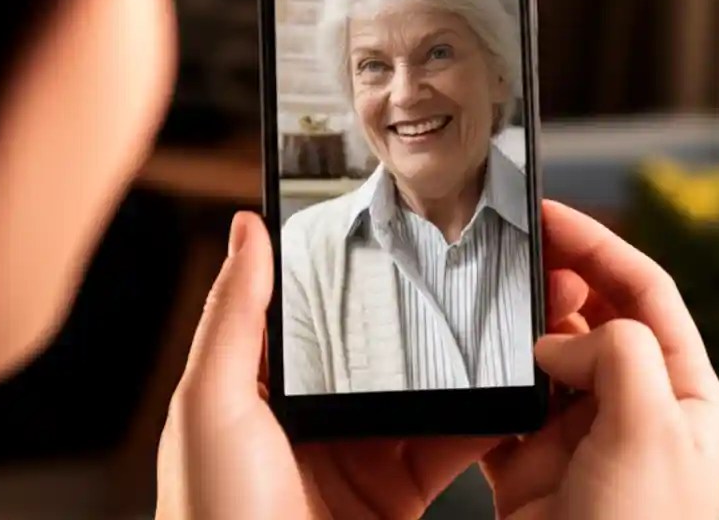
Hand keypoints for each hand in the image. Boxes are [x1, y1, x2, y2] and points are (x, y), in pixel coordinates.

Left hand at [156, 211, 590, 518]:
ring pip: (430, 395)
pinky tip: (507, 398)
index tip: (404, 235)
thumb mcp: (211, 402)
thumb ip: (234, 314)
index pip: (322, 313)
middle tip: (477, 279)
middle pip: (388, 351)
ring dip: (469, 367)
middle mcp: (320, 416)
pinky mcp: (400, 493)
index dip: (361, 277)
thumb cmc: (211, 514)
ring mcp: (364, 456)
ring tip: (504, 328)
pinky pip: (452, 448)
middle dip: (432, 320)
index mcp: (270, 386)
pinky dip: (485, 425)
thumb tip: (248, 228)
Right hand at [481, 201, 718, 519]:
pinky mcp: (532, 466)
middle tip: (513, 252)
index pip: (645, 293)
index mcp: (683, 394)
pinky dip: (486, 391)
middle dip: (555, 282)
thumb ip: (619, 356)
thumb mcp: (653, 432)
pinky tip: (476, 377)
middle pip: (591, 317)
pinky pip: (504, 409)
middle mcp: (634, 409)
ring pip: (543, 359)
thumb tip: (561, 338)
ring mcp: (581, 438)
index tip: (552, 213)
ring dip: (517, 335)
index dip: (601, 244)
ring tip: (492, 314)